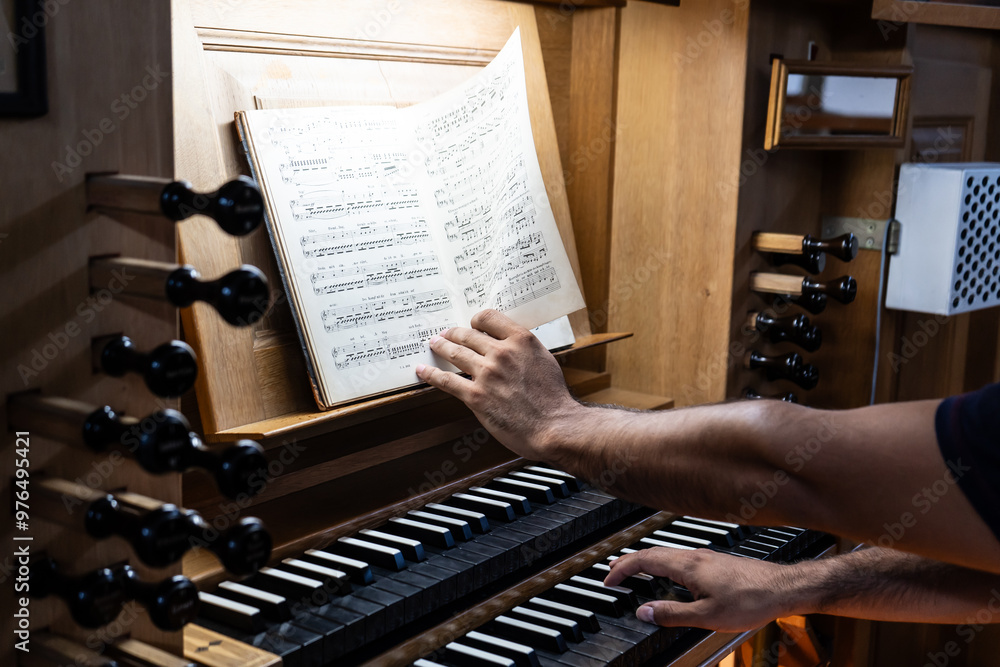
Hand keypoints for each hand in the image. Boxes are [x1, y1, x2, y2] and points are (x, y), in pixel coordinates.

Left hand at [415, 309, 581, 459]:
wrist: (554, 426)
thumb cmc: (553, 398)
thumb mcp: (544, 360)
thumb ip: (524, 349)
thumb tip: (510, 345)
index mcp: (521, 340)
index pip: (489, 317)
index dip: (476, 320)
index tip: (471, 325)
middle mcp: (501, 352)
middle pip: (467, 334)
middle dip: (453, 333)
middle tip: (445, 334)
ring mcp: (486, 373)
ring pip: (455, 353)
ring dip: (441, 346)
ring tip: (434, 344)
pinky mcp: (476, 395)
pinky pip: (446, 380)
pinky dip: (431, 374)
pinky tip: (423, 370)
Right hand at [604, 547, 812, 631]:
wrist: (784, 588)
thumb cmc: (751, 600)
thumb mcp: (707, 616)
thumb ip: (672, 614)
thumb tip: (644, 612)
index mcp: (687, 565)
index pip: (644, 560)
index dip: (622, 568)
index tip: (608, 579)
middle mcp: (694, 556)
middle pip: (653, 553)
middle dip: (629, 562)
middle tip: (614, 572)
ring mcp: (706, 558)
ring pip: (667, 555)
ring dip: (647, 562)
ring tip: (635, 572)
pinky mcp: (716, 563)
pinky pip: (680, 559)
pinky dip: (664, 565)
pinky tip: (670, 576)